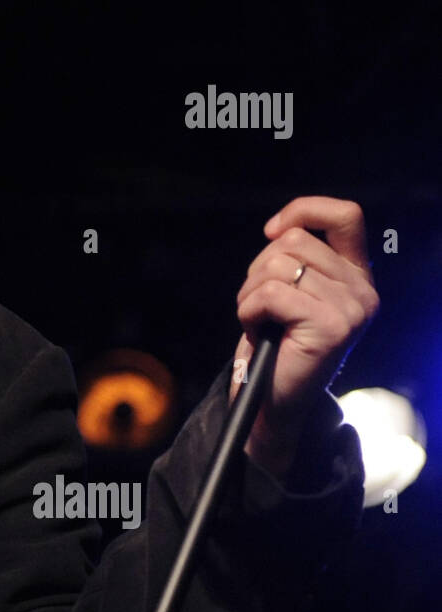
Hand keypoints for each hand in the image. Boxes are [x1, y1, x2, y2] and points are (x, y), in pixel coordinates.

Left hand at [230, 197, 378, 479]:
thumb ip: (297, 258)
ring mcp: (352, 308)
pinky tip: (258, 332)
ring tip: (260, 322)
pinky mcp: (331, 325)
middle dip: (258, 269)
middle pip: (293, 241)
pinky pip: (269, 293)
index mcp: (357, 275)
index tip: (271, 231)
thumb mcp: (291, 292)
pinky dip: (249, 310)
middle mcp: (363, 290)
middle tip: (261, 306)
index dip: (303, 210)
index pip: (346, 215)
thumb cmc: (277, 346)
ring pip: (276, 266)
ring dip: (250, 294)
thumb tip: (279, 227)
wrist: (274, 402)